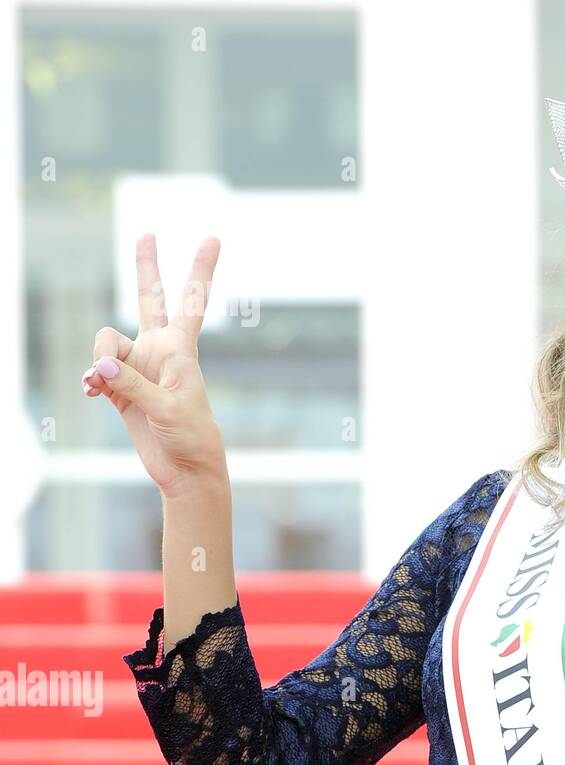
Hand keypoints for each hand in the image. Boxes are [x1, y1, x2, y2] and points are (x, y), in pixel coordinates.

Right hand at [82, 234, 228, 496]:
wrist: (186, 469)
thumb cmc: (190, 437)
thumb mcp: (167, 409)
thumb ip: (131, 384)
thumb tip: (97, 365)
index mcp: (180, 349)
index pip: (191, 300)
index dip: (201, 268)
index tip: (213, 237)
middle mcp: (159, 351)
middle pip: (149, 299)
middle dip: (146, 268)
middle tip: (147, 233)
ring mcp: (139, 368)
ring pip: (105, 343)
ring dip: (98, 362)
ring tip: (103, 387)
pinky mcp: (123, 388)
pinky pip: (96, 371)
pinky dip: (90, 379)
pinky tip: (92, 392)